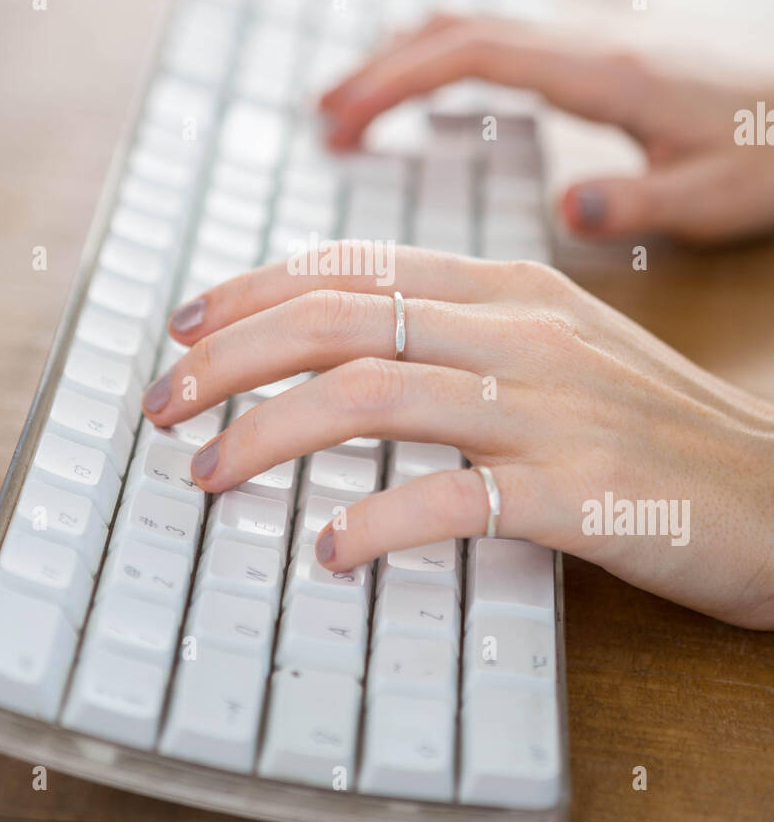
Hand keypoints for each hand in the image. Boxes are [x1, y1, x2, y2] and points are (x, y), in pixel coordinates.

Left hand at [143, 250, 773, 629]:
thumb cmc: (659, 429)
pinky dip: (375, 524)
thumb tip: (347, 346)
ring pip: (373, 395)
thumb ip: (463, 331)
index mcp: (510, 289)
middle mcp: (521, 331)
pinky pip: (452, 499)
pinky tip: (328, 551)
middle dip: (229, 359)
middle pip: (340, 321)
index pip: (355, 269)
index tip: (187, 326)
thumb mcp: (560, 349)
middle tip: (162, 404)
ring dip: (267, 434)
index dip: (255, 290)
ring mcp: (549, 408)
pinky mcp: (578, 491)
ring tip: (206, 475)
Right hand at [319, 15, 773, 244]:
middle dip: (380, 68)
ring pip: (476, 25)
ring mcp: (592, 42)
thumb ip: (640, 200)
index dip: (395, 79)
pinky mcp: (599, 56)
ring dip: (408, 57)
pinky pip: (502, 41)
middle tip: (323, 118)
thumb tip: (566, 208)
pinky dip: (447, 60)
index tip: (341, 119)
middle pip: (456, 28)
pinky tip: (433, 92)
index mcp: (602, 72)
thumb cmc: (771, 154)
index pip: (472, 52)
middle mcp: (588, 43)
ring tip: (354, 105)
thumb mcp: (712, 195)